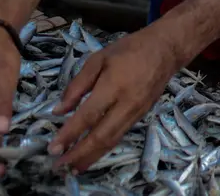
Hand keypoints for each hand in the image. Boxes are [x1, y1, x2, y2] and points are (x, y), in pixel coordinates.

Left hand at [48, 23, 190, 171]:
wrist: (165, 50)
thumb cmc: (128, 50)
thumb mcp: (98, 59)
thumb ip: (77, 85)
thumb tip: (59, 110)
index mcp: (113, 85)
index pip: (88, 115)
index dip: (70, 133)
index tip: (53, 148)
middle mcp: (126, 103)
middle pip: (101, 135)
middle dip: (79, 153)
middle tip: (59, 166)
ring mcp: (136, 112)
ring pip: (112, 140)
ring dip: (91, 157)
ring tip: (73, 169)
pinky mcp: (141, 116)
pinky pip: (120, 136)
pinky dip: (104, 149)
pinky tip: (91, 155)